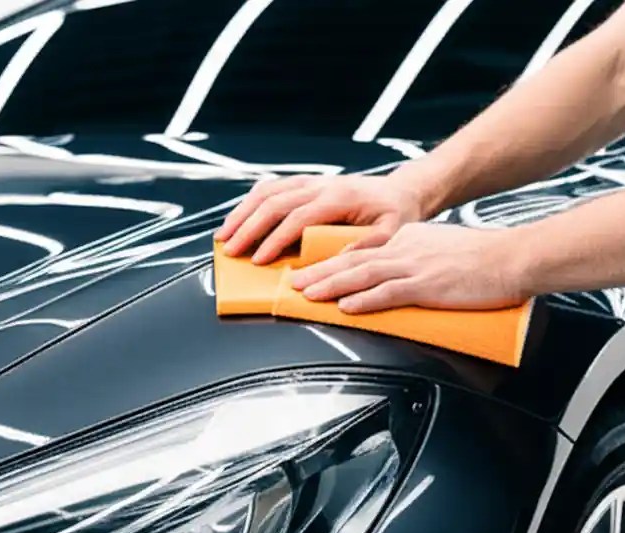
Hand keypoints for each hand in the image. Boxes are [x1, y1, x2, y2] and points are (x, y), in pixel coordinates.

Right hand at [215, 175, 425, 264]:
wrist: (400, 192)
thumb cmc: (394, 215)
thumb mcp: (392, 234)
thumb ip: (366, 245)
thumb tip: (338, 257)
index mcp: (339, 197)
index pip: (297, 217)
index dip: (275, 239)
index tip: (260, 260)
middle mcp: (320, 185)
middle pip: (274, 202)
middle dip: (248, 227)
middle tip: (230, 250)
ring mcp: (310, 181)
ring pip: (267, 192)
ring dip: (242, 214)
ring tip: (224, 237)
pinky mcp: (305, 183)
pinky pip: (271, 189)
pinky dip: (250, 204)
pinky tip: (239, 220)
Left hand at [290, 223, 528, 313]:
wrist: (511, 259)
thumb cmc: (484, 260)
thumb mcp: (442, 251)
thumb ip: (417, 262)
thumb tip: (400, 281)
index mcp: (409, 241)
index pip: (362, 252)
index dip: (332, 263)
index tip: (311, 271)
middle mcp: (406, 250)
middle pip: (353, 261)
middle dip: (319, 274)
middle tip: (294, 283)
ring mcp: (415, 267)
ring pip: (362, 275)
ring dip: (331, 286)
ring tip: (307, 295)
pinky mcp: (427, 286)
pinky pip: (388, 293)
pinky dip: (363, 300)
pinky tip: (346, 307)